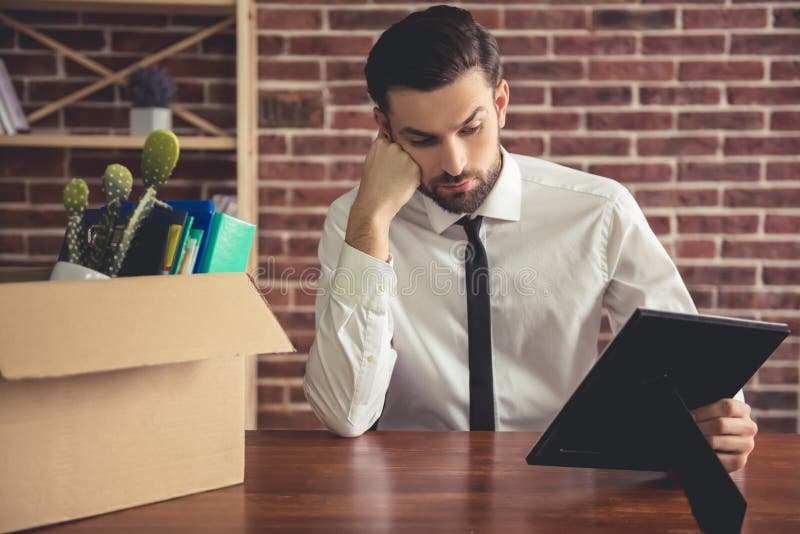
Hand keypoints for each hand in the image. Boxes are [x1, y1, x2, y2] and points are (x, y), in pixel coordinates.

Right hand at [345, 135, 420, 260]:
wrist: (374, 205)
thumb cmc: (372, 185)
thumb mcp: (372, 161)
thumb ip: (383, 150)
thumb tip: (393, 141)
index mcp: (380, 143)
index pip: (392, 138)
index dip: (391, 152)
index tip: (388, 163)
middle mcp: (393, 147)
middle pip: (404, 149)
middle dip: (400, 160)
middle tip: (391, 175)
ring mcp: (405, 157)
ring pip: (411, 160)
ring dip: (407, 169)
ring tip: (395, 181)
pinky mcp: (415, 168)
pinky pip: (417, 171)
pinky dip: (413, 178)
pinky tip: (402, 185)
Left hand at [691, 398, 756, 472]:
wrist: (721, 437)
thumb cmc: (711, 419)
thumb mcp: (712, 410)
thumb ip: (705, 409)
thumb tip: (690, 416)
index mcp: (743, 410)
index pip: (727, 407)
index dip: (705, 411)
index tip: (692, 416)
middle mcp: (749, 427)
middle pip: (721, 425)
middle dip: (700, 427)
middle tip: (686, 429)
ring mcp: (746, 445)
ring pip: (716, 441)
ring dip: (700, 441)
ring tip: (689, 439)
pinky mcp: (740, 461)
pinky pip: (718, 459)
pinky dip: (704, 455)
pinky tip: (698, 451)